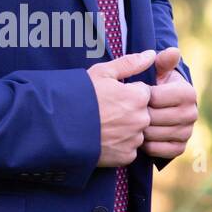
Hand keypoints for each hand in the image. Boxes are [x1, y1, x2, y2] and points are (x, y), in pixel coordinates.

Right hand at [86, 49, 155, 166]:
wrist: (59, 127)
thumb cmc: (80, 96)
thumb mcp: (102, 73)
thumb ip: (130, 63)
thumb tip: (151, 54)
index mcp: (138, 97)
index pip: (144, 92)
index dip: (128, 92)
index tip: (111, 96)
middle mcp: (141, 119)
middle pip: (142, 113)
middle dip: (129, 111)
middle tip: (106, 111)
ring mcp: (134, 140)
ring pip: (136, 132)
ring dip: (125, 129)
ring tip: (103, 126)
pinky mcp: (125, 156)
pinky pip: (129, 149)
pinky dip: (119, 145)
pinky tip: (104, 139)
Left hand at [142, 46, 197, 161]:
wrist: (159, 107)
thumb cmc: (155, 85)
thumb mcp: (158, 71)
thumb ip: (162, 61)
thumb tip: (174, 51)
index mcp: (188, 92)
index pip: (156, 97)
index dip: (140, 96)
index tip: (133, 94)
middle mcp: (193, 113)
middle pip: (156, 117)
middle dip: (139, 114)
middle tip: (128, 111)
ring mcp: (188, 131)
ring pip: (157, 134)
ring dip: (141, 130)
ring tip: (132, 123)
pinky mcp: (181, 147)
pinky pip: (162, 151)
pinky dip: (148, 146)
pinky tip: (140, 137)